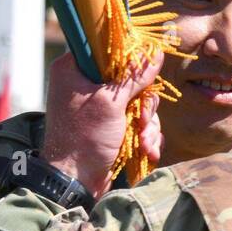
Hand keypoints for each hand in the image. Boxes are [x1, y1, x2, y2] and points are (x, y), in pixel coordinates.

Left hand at [40, 52, 163, 196]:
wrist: (74, 181)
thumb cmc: (84, 138)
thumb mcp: (111, 103)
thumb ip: (135, 77)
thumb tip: (157, 53)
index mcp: (74, 69)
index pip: (107, 49)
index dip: (129, 58)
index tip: (142, 72)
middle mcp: (85, 84)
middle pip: (129, 78)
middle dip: (143, 104)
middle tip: (140, 119)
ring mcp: (99, 107)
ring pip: (138, 102)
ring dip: (146, 125)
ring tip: (144, 143)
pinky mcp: (110, 126)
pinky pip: (137, 121)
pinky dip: (143, 136)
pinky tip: (146, 151)